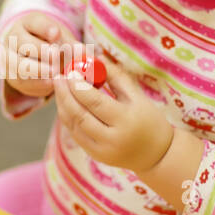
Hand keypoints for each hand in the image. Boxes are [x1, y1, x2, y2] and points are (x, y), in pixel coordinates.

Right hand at [0, 14, 86, 99]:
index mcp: (28, 23)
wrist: (34, 58)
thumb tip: (86, 55)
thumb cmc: (52, 45)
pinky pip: (22, 82)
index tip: (56, 34)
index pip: (34, 22)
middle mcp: (14, 38)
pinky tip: (50, 85)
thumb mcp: (63, 40)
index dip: (45, 28)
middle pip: (23, 44)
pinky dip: (36, 84)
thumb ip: (74, 47)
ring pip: (19, 65)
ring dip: (38, 70)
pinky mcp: (11, 76)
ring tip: (54, 74)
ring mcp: (9, 57)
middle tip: (55, 57)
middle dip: (41, 50)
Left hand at [52, 52, 173, 172]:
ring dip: (63, 106)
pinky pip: (76, 135)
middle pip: (80, 115)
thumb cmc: (149, 119)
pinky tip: (65, 104)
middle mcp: (113, 139)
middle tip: (58, 77)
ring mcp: (102, 151)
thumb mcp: (138, 96)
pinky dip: (68, 118)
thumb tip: (96, 58)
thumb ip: (116, 76)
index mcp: (126, 121)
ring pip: (74, 126)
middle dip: (65, 95)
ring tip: (59, 88)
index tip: (71, 71)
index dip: (79, 87)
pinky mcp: (96, 156)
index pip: (96, 102)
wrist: (157, 154)